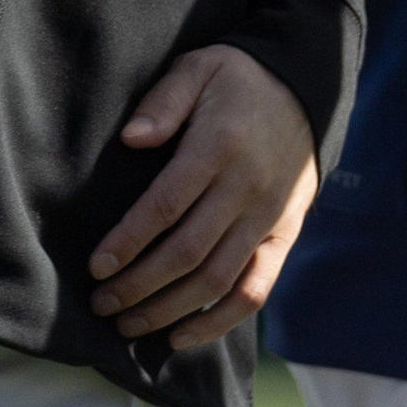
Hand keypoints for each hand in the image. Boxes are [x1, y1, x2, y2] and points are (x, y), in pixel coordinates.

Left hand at [88, 46, 318, 351]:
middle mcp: (248, 187)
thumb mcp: (199, 69)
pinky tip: (180, 337)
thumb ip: (164, 101)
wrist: (309, 89)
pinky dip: (220, 321)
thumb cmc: (238, 82)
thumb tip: (132, 140)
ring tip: (127, 325)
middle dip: (138, 286)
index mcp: (221, 147)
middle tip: (100, 305)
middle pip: (188, 251)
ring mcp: (270, 215)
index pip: (168, 205)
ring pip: (218, 278)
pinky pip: (256, 287)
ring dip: (169, 310)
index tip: (96, 267)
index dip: (129, 241)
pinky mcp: (285, 233)